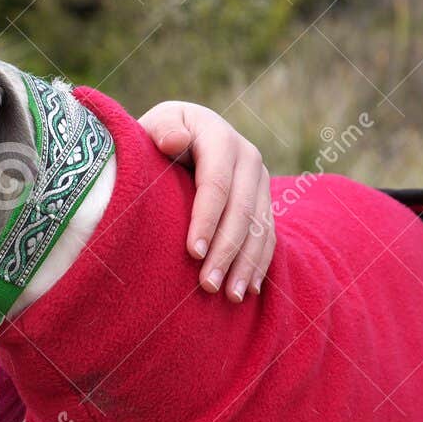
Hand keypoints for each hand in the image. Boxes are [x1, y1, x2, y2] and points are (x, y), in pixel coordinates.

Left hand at [140, 100, 275, 301]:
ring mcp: (259, 179)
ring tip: (229, 296)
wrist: (180, 133)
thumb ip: (162, 130)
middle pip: (242, 210)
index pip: (216, 183)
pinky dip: (259, 263)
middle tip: (208, 285)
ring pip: (260, 226)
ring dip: (246, 264)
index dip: (206, 219)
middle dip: (226, 250)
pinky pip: (268, 235)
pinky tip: (247, 289)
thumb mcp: (155, 125)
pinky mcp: (264, 199)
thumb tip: (175, 141)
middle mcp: (247, 156)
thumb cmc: (156, 136)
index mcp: (219, 137)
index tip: (192, 253)